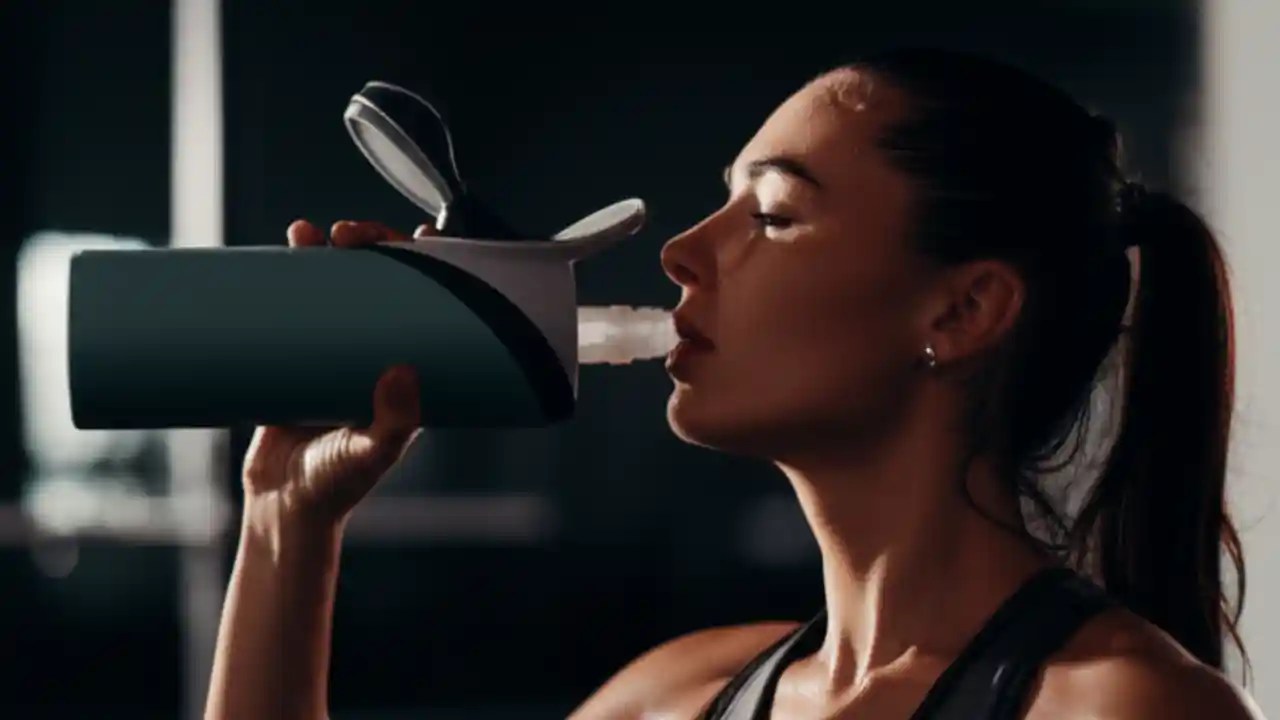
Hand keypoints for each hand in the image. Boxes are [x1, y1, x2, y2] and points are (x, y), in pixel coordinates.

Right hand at [240, 218, 436, 527]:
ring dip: (328, 252)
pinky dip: (292, 274)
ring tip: (311, 235)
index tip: (426, 237)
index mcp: (408, 371)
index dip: (432, 266)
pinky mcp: (293, 357)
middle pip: (382, 283)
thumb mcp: (372, 453)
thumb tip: (404, 372)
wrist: (283, 507)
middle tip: (351, 235)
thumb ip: (394, 422)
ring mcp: (334, 353)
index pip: (430, 304)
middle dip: (371, 248)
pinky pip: (296, 305)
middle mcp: (375, 354)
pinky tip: (289, 247)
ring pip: (337, 286)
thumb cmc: (338, 486)